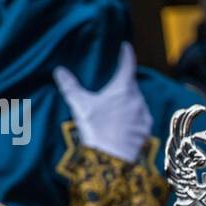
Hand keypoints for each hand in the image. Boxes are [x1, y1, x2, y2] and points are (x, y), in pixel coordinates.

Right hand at [54, 42, 152, 163]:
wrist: (113, 159)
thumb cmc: (97, 129)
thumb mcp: (81, 106)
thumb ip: (70, 87)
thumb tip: (59, 71)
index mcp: (123, 89)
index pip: (128, 64)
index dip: (126, 54)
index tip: (126, 46)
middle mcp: (137, 99)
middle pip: (131, 85)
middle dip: (124, 82)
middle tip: (113, 81)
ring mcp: (143, 115)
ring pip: (137, 101)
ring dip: (129, 100)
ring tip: (116, 105)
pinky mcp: (145, 129)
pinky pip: (141, 117)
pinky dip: (133, 115)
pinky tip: (124, 121)